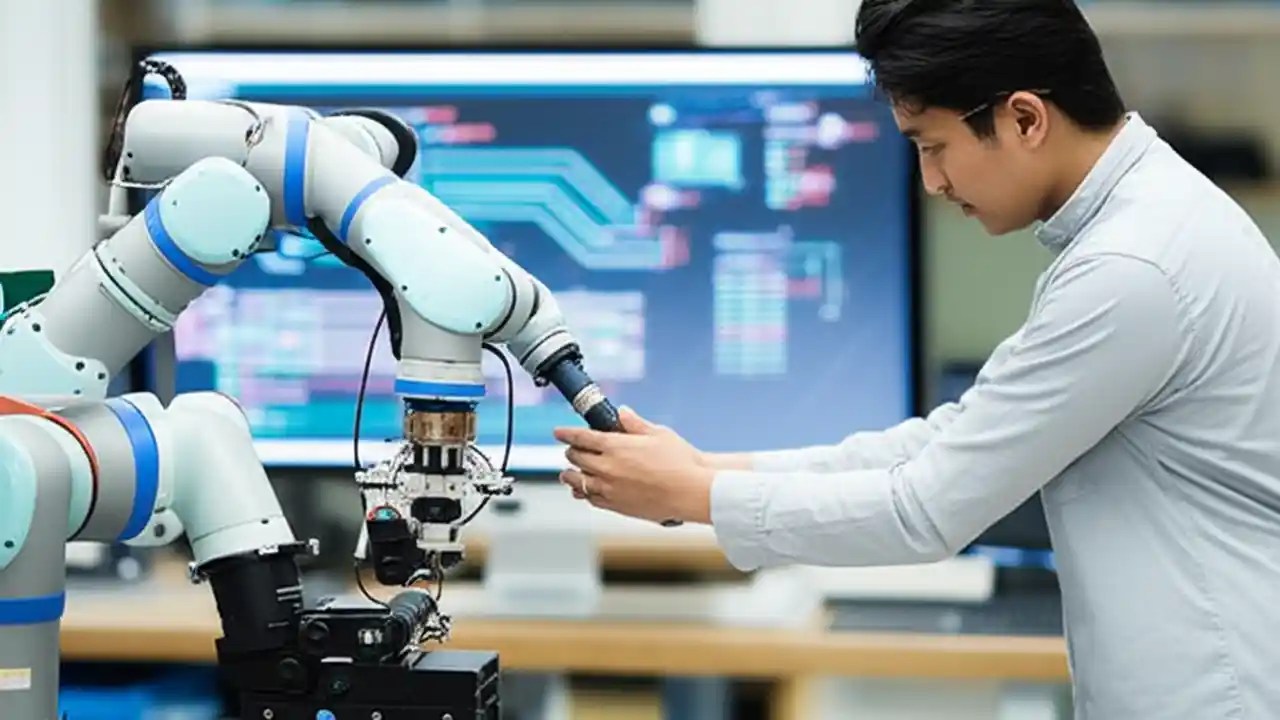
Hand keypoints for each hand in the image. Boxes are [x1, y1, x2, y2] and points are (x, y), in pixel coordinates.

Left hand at [554, 407, 713, 523]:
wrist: (690, 492)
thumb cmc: (679, 462)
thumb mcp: (658, 433)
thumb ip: (635, 423)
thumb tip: (622, 413)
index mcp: (615, 446)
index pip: (581, 437)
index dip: (566, 433)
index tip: (558, 432)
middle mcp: (607, 468)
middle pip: (576, 458)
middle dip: (571, 451)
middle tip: (572, 449)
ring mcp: (609, 488)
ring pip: (577, 481)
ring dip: (570, 474)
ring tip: (567, 473)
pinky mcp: (616, 505)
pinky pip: (590, 498)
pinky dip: (583, 492)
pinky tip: (583, 490)